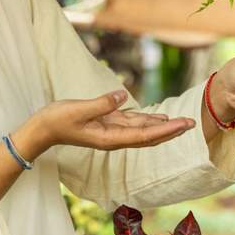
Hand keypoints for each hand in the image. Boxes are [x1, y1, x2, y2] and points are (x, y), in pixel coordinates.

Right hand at [31, 89, 194, 151]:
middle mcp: (114, 137)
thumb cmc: (57, 120)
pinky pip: (132, 122)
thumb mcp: (78, 110)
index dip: (165, 130)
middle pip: (148, 135)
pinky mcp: (106, 123)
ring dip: (163, 126)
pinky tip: (159, 118)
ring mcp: (111, 131)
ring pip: (142, 130)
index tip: (182, 125)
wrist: (42, 129)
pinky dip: (147, 120)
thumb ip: (101, 104)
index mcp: (109, 138)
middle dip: (171, 130)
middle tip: (192, 123)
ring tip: (182, 122)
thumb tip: (123, 96)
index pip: (143, 136)